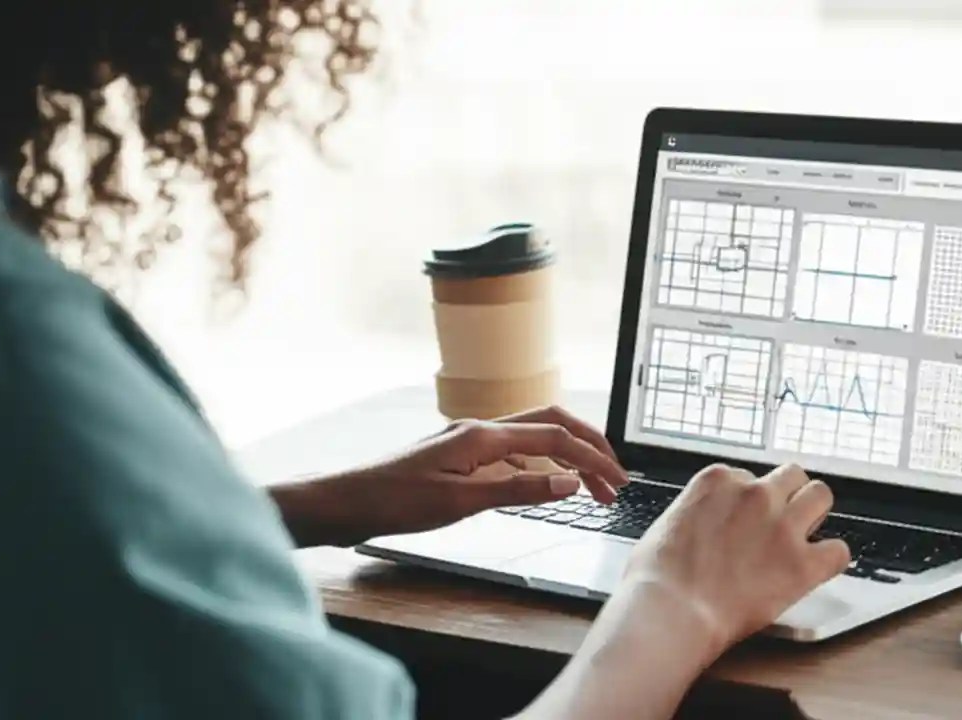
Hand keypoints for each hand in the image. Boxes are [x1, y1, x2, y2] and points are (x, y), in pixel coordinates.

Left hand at [270, 406, 628, 546]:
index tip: (616, 483)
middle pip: (550, 424)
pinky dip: (540, 466)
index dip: (591, 459)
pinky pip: (512, 452)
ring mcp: (468, 441)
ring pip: (532, 437)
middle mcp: (479, 430)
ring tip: (590, 486)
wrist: (345, 501)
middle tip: (614, 478)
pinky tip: (545, 487)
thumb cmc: (393, 502)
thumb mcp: (460, 502)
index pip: (554, 439)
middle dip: (588, 446)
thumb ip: (518, 491)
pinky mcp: (459, 456)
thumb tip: (569, 483)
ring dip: (566, 456)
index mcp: (483, 436)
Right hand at [626, 463, 850, 652]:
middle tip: (779, 521)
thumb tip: (700, 528)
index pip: (747, 476)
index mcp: (718, 481)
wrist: (671, 610)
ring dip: (813, 513)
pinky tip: (816, 568)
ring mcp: (782, 526)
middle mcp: (755, 494)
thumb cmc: (656, 578)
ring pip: (821, 495)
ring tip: (802, 536)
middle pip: (791, 475)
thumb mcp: (666, 525)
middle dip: (788, 495)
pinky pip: (839, 550)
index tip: (743, 520)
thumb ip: (694, 515)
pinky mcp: (803, 563)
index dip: (747, 501)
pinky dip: (830, 559)